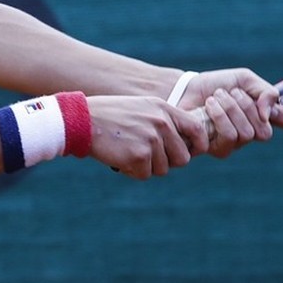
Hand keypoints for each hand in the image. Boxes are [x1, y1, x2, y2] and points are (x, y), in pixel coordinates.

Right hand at [86, 95, 208, 179]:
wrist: (83, 120)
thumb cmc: (111, 115)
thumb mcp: (142, 108)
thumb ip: (164, 122)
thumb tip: (183, 147)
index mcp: (165, 110)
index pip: (197, 130)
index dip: (198, 146)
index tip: (191, 153)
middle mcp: (162, 123)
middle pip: (182, 158)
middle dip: (167, 162)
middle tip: (147, 156)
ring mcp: (152, 139)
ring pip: (163, 169)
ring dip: (147, 167)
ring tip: (128, 151)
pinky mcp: (139, 155)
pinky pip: (145, 174)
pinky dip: (133, 171)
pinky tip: (120, 158)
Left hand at [174, 69, 282, 155]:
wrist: (186, 90)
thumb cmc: (216, 85)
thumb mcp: (244, 80)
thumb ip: (265, 91)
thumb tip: (268, 115)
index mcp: (263, 113)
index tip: (273, 108)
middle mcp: (252, 131)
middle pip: (265, 130)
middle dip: (247, 106)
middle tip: (231, 93)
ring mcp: (236, 144)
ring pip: (246, 133)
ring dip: (230, 108)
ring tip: (216, 97)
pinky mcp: (218, 149)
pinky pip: (229, 137)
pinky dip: (219, 115)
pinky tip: (209, 106)